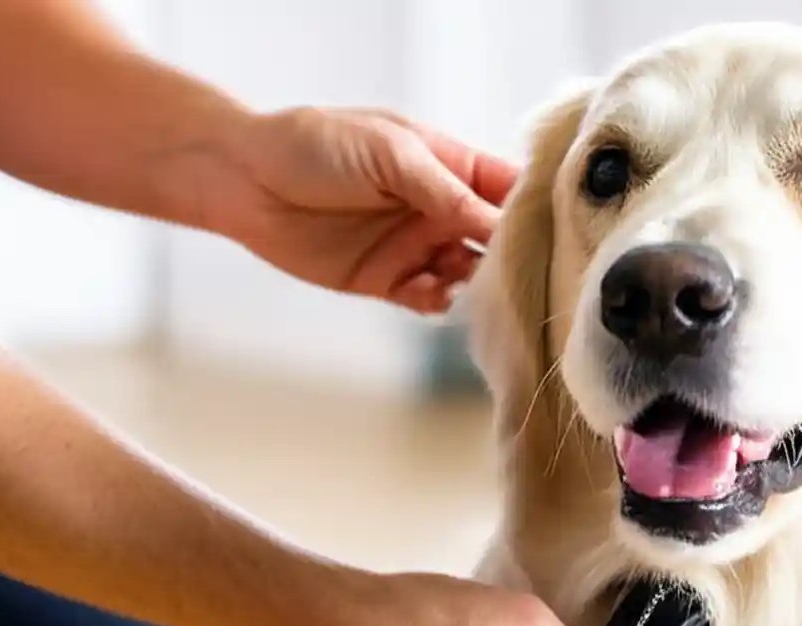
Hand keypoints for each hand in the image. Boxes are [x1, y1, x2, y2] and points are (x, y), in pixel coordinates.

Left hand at [201, 107, 516, 313]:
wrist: (243, 179)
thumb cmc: (315, 146)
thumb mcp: (390, 153)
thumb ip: (446, 191)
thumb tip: (500, 225)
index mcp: (449, 166)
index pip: (509, 191)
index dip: (535, 210)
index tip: (558, 233)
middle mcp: (439, 209)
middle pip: (497, 240)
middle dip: (513, 258)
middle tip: (524, 274)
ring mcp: (416, 246)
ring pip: (469, 275)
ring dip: (479, 285)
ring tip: (477, 286)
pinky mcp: (388, 280)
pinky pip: (429, 299)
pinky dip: (441, 303)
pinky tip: (438, 295)